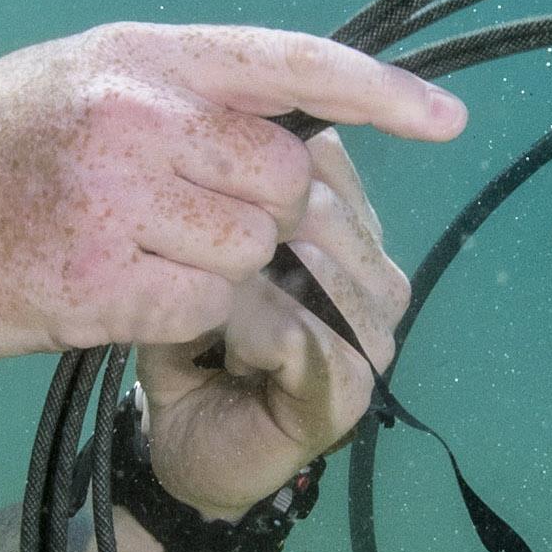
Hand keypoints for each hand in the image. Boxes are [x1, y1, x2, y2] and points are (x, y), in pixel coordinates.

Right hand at [0, 24, 461, 359]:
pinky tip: (126, 301)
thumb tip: (295, 125)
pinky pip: (198, 311)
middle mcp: (135, 116)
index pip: (292, 62)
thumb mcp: (84, 78)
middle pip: (286, 177)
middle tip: (239, 241)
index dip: (381, 90)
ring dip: (225, 275)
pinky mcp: (92, 283)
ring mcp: (114, 199)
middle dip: (282, 219)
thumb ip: (184, 93)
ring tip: (155, 264)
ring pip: (248, 252)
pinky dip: (181, 319)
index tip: (445, 119)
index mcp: (142, 54)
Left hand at [136, 132, 408, 516]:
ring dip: (242, 286)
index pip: (322, 153)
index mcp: (347, 225)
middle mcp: (376, 270)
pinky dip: (247, 334)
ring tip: (211, 318)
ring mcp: (375, 329)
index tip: (200, 212)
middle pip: (319, 202)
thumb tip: (226, 113)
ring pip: (314, 262)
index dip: (256, 164)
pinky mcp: (356, 384)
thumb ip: (221, 188)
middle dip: (244, 232)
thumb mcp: (192, 248)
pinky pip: (300, 329)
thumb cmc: (184, 336)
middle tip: (198, 281)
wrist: (176, 438)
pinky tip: (224, 350)